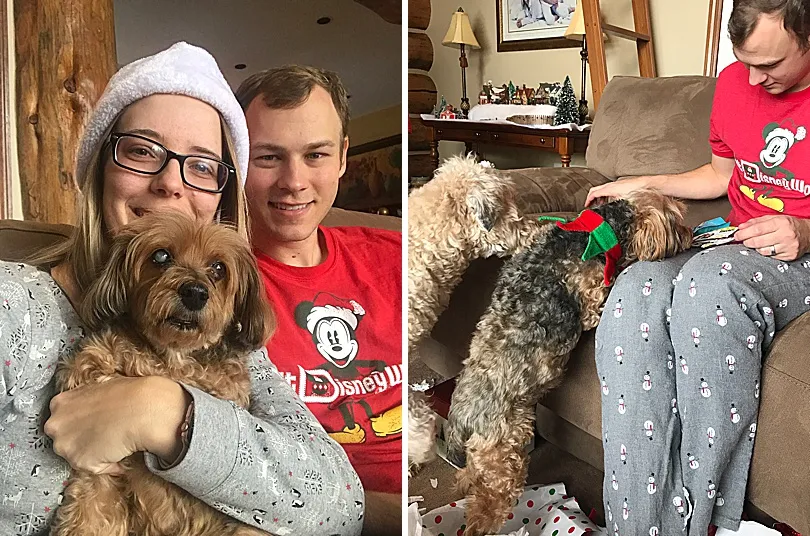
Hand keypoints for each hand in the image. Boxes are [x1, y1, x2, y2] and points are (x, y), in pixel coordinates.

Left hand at [45, 376, 188, 473]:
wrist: (143, 409)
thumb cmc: (130, 396)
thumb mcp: (101, 388)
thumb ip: (87, 400)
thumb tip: (94, 408)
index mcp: (60, 402)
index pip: (61, 418)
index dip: (78, 422)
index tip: (89, 424)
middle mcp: (56, 424)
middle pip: (63, 437)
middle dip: (80, 438)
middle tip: (102, 433)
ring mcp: (65, 444)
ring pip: (75, 454)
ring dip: (92, 452)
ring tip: (112, 441)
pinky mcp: (79, 461)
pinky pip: (93, 468)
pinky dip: (106, 464)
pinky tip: (119, 450)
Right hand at [585, 176, 652, 206]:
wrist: (645, 184)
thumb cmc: (635, 190)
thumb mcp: (622, 200)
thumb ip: (613, 204)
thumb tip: (609, 210)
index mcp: (609, 189)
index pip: (594, 193)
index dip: (588, 200)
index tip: (586, 205)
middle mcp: (611, 185)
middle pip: (596, 190)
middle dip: (591, 198)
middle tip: (590, 205)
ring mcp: (615, 184)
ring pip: (602, 189)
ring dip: (599, 196)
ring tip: (600, 204)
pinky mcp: (620, 184)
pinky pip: (608, 189)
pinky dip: (605, 195)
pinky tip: (610, 200)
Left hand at [735, 215, 809, 260]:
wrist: (808, 234)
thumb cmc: (789, 225)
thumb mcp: (774, 218)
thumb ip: (756, 222)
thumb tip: (741, 227)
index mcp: (781, 223)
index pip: (757, 229)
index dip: (744, 233)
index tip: (737, 234)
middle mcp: (785, 235)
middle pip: (758, 241)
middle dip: (746, 241)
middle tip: (742, 240)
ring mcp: (787, 247)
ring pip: (763, 251)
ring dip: (755, 248)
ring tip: (754, 243)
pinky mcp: (788, 256)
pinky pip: (770, 257)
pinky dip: (764, 252)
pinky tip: (765, 248)